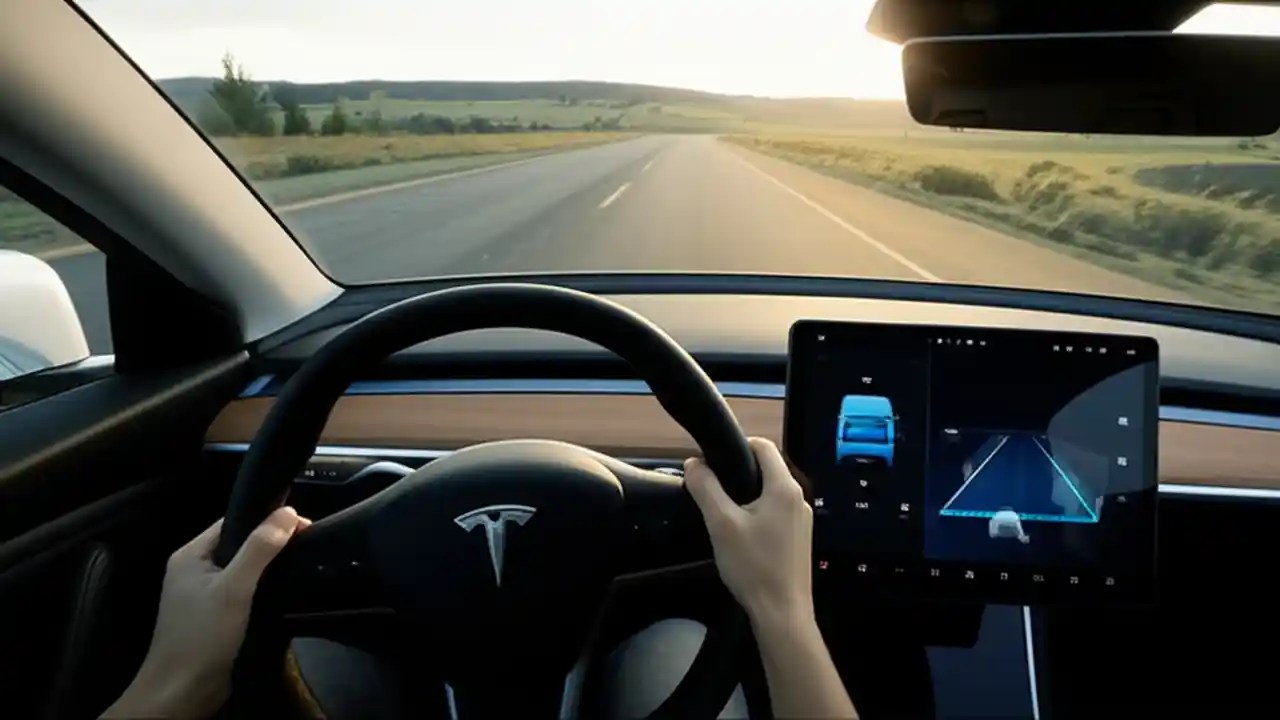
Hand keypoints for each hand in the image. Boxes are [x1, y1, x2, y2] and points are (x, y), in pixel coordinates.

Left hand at [103, 507, 309, 718]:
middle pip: (240, 545)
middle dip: (272, 544)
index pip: (232, 522)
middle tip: (307, 545)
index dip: (266, 519)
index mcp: (190, 555)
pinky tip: (285, 592)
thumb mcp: (234, 587)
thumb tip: (289, 512)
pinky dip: (264, 590)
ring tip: (301, 565)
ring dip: (270, 569)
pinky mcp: (217, 617)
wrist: (182, 692)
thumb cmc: (202, 635)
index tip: (302, 524)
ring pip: (244, 570)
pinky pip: (244, 593)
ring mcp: (205, 596)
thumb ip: (259, 549)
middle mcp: (195, 571)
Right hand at [684, 437, 813, 626]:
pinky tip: (741, 534)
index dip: (738, 445)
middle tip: (711, 487)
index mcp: (784, 488)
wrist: (782, 613)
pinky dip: (758, 512)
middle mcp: (799, 498)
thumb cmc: (753, 566)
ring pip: (771, 492)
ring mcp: (802, 520)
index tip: (713, 460)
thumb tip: (693, 463)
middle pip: (768, 469)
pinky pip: (776, 512)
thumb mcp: (721, 524)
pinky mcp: (800, 538)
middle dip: (739, 471)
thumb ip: (706, 488)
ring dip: (748, 494)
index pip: (764, 446)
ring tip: (721, 511)